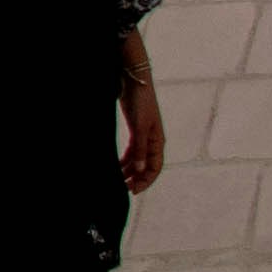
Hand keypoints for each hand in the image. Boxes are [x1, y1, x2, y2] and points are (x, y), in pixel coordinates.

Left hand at [119, 73, 167, 198]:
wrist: (134, 81)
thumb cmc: (140, 102)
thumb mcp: (139, 126)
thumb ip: (140, 148)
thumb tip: (140, 169)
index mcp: (157, 141)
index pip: (155, 168)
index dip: (146, 181)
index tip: (133, 191)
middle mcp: (152, 141)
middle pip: (146, 166)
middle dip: (136, 178)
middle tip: (121, 188)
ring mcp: (143, 135)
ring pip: (137, 159)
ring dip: (128, 170)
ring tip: (116, 179)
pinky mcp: (134, 129)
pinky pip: (131, 151)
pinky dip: (124, 159)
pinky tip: (114, 166)